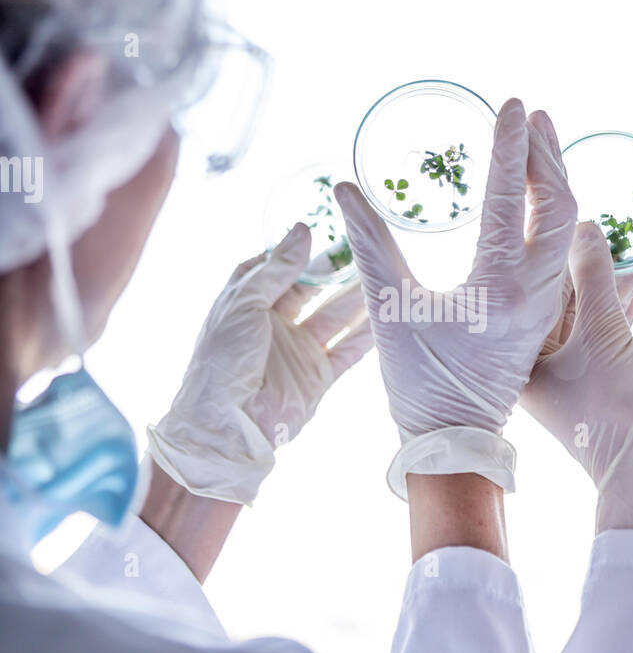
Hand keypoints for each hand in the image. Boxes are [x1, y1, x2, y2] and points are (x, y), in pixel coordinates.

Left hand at [147, 224, 372, 505]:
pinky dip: (369, 334)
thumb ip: (277, 269)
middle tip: (370, 246)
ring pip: (336, 315)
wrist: (226, 427)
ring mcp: (299, 349)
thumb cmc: (222, 360)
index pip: (280, 266)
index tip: (333, 226)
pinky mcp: (318, 376)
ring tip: (388, 272)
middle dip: (339, 269)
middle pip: (315, 289)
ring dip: (360, 297)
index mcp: (249, 300)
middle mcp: (276, 321)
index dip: (304, 249)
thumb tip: (303, 229)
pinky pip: (349, 350)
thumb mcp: (244, 303)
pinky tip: (390, 315)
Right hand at [334, 98, 576, 492]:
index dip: (508, 145)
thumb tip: (344, 186)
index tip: (508, 102)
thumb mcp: (388, 308)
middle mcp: (535, 291)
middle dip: (544, 153)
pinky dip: (554, 211)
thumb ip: (371, 243)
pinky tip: (538, 195)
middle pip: (559, 203)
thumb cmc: (417, 379)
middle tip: (528, 113)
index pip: (511, 197)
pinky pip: (563, 248)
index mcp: (499, 286)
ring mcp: (547, 303)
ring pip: (567, 225)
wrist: (452, 439)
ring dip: (553, 179)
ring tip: (536, 140)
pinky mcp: (545, 313)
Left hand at [517, 119, 632, 555]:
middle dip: (558, 229)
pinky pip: (592, 328)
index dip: (529, 206)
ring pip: (570, 301)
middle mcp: (528, 354)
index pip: (522, 260)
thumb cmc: (617, 414)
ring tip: (595, 221)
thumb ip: (594, 278)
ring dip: (590, 266)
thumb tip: (584, 224)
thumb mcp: (606, 335)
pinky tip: (628, 284)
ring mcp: (556, 367)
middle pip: (542, 276)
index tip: (531, 155)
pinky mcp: (585, 379)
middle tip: (558, 174)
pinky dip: (609, 303)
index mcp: (519, 343)